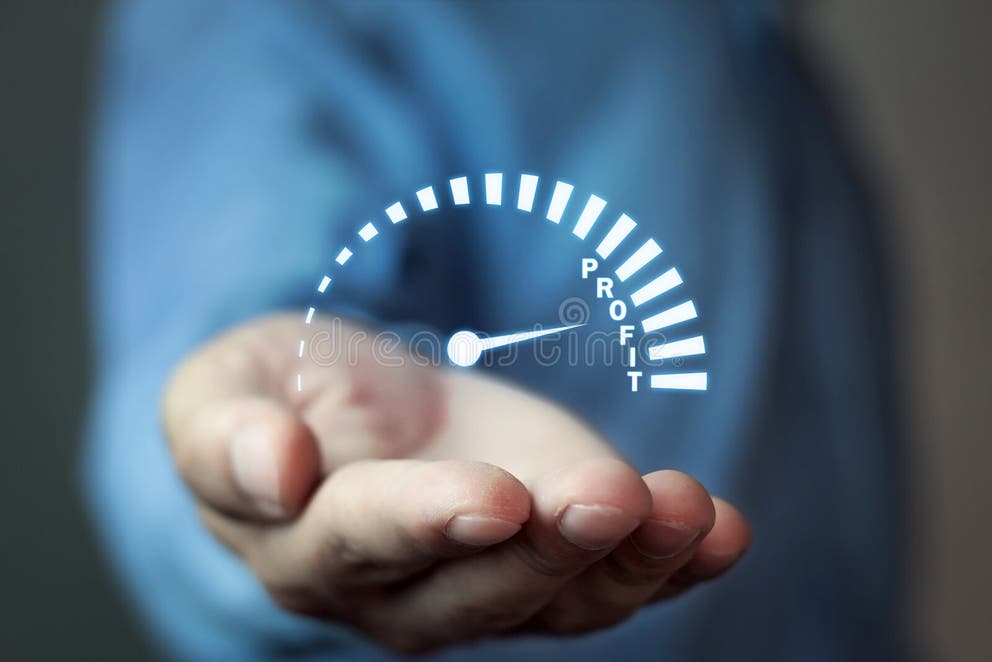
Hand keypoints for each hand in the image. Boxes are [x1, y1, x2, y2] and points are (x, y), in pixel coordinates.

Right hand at [162, 314, 749, 652]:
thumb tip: (274, 471)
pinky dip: (675, 562)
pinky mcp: (553, 558)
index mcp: (309, 546)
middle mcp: (402, 590)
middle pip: (479, 590)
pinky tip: (724, 530)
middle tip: (608, 496)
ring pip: (561, 599)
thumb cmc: (282, 393)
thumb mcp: (222, 389)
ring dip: (631, 561)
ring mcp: (488, 582)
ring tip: (687, 509)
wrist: (357, 407)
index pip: (366, 542)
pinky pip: (616, 580)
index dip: (429, 522)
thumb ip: (223, 435)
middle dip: (548, 549)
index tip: (495, 495)